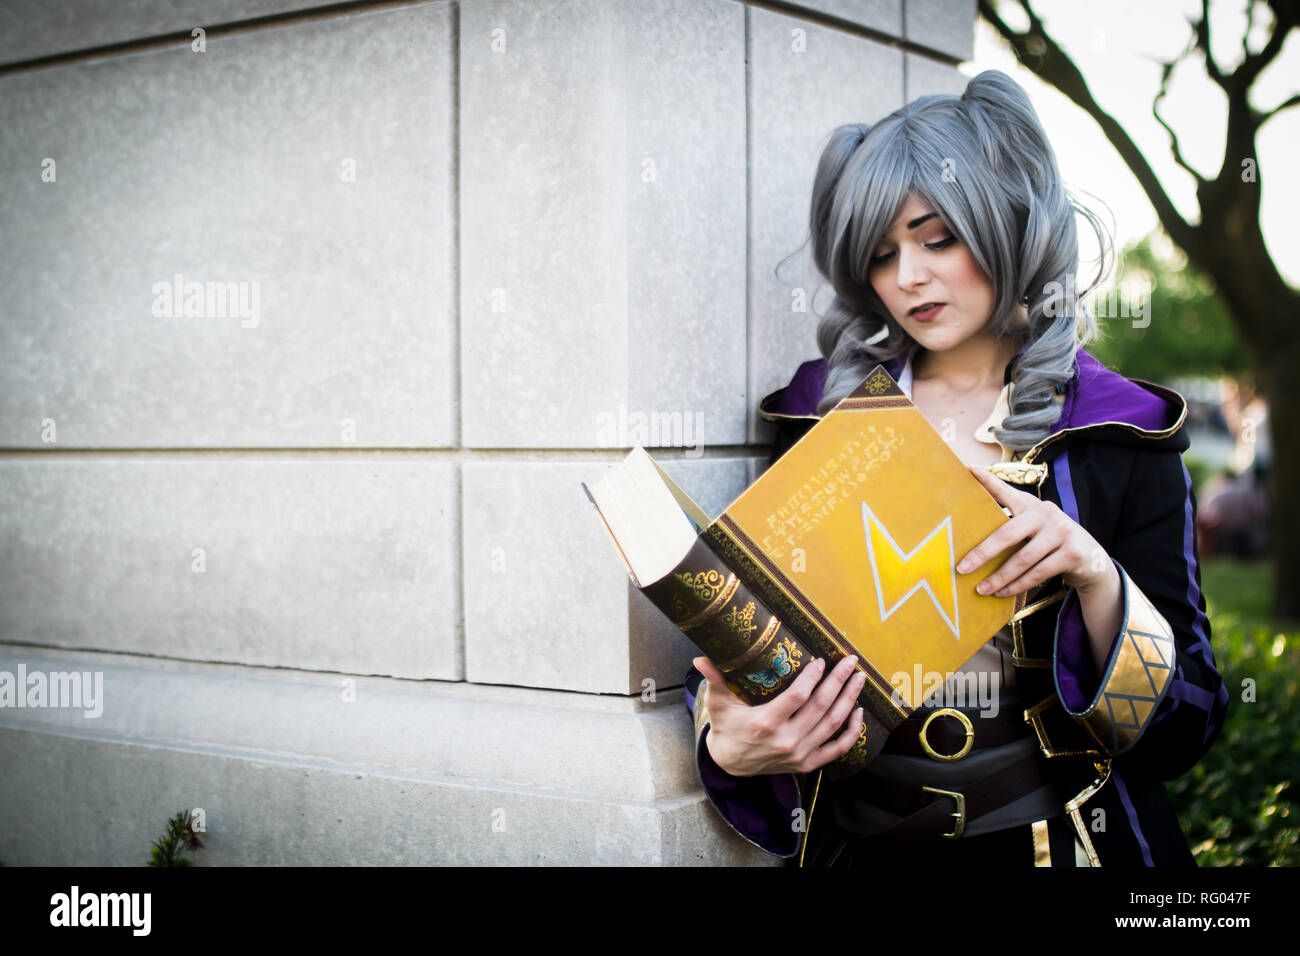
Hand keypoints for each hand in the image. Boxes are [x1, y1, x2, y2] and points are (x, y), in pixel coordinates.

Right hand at [694, 653, 865, 776]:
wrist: (730, 764)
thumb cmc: (726, 727)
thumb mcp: (718, 703)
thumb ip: (714, 679)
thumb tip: (700, 657)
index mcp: (766, 723)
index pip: (798, 697)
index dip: (813, 678)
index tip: (821, 660)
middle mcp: (786, 741)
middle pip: (821, 707)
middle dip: (840, 681)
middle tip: (850, 661)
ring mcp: (799, 754)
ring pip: (832, 724)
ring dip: (849, 699)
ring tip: (859, 679)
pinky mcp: (807, 764)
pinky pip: (837, 749)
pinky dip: (851, 731)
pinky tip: (859, 712)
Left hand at [960, 464, 1114, 595]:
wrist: (1091, 559)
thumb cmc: (1049, 543)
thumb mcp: (1033, 528)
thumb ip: (1011, 528)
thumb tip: (972, 550)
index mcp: (1031, 505)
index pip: (1006, 491)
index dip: (988, 480)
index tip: (969, 469)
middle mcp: (1047, 513)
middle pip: (1008, 534)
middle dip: (982, 554)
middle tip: (962, 568)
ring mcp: (1062, 532)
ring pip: (1022, 559)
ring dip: (999, 578)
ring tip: (982, 589)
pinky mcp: (1072, 553)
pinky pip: (1038, 573)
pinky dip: (1017, 585)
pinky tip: (1003, 593)